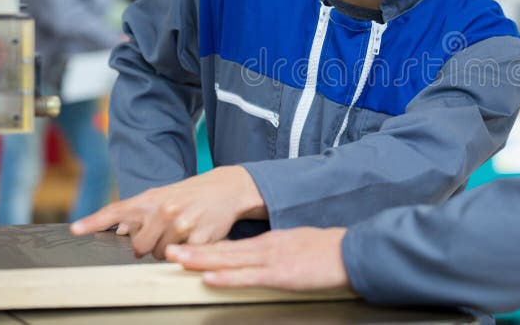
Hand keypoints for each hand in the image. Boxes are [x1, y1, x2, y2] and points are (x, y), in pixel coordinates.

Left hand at [70, 166, 265, 258]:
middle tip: (163, 234)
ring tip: (182, 233)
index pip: (116, 211)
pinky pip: (182, 258)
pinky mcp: (201, 238)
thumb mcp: (162, 195)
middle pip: (139, 247)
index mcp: (151, 200)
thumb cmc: (190, 194)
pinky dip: (186, 253)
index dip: (94, 221)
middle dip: (149, 246)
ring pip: (161, 255)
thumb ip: (137, 212)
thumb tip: (115, 229)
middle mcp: (165, 210)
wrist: (226, 188)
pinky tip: (195, 238)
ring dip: (168, 250)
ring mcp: (183, 224)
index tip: (75, 229)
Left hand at [166, 227, 351, 291]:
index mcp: (271, 242)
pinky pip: (249, 277)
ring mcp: (272, 260)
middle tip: (169, 249)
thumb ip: (278, 251)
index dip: (208, 247)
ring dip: (202, 259)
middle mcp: (266, 247)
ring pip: (230, 260)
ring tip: (178, 259)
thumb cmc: (328, 252)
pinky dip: (228, 277)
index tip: (186, 247)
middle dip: (195, 250)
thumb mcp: (298, 246)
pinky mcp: (282, 274)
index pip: (233, 246)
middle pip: (224, 250)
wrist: (351, 251)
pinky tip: (211, 277)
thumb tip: (261, 259)